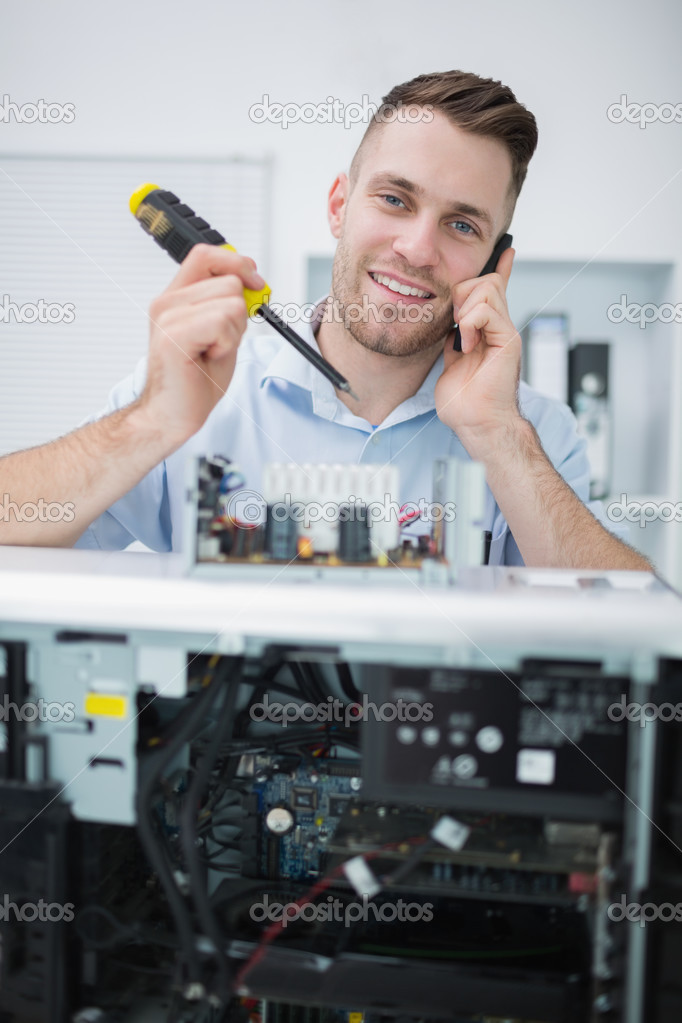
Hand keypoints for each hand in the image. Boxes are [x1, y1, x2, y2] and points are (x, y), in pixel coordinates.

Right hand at [137, 244, 265, 445]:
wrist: (173, 414)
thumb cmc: (196, 379)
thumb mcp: (222, 332)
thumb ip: (230, 304)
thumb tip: (251, 279)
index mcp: (175, 297)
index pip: (206, 254)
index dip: (237, 264)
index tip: (255, 283)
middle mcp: (166, 302)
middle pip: (229, 282)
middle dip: (239, 315)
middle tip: (219, 342)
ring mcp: (167, 317)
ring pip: (230, 303)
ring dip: (233, 333)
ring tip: (211, 351)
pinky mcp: (172, 336)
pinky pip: (221, 321)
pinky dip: (226, 343)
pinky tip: (209, 357)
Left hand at [434, 246, 523, 457]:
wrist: (477, 423)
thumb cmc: (465, 402)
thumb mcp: (451, 360)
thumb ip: (453, 338)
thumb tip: (449, 324)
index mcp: (488, 330)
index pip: (497, 290)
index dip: (501, 269)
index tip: (506, 252)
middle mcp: (500, 326)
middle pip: (486, 281)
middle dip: (463, 294)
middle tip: (456, 326)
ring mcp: (506, 331)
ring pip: (486, 288)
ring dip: (465, 311)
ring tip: (464, 339)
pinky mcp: (508, 338)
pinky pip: (486, 309)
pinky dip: (470, 324)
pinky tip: (468, 345)